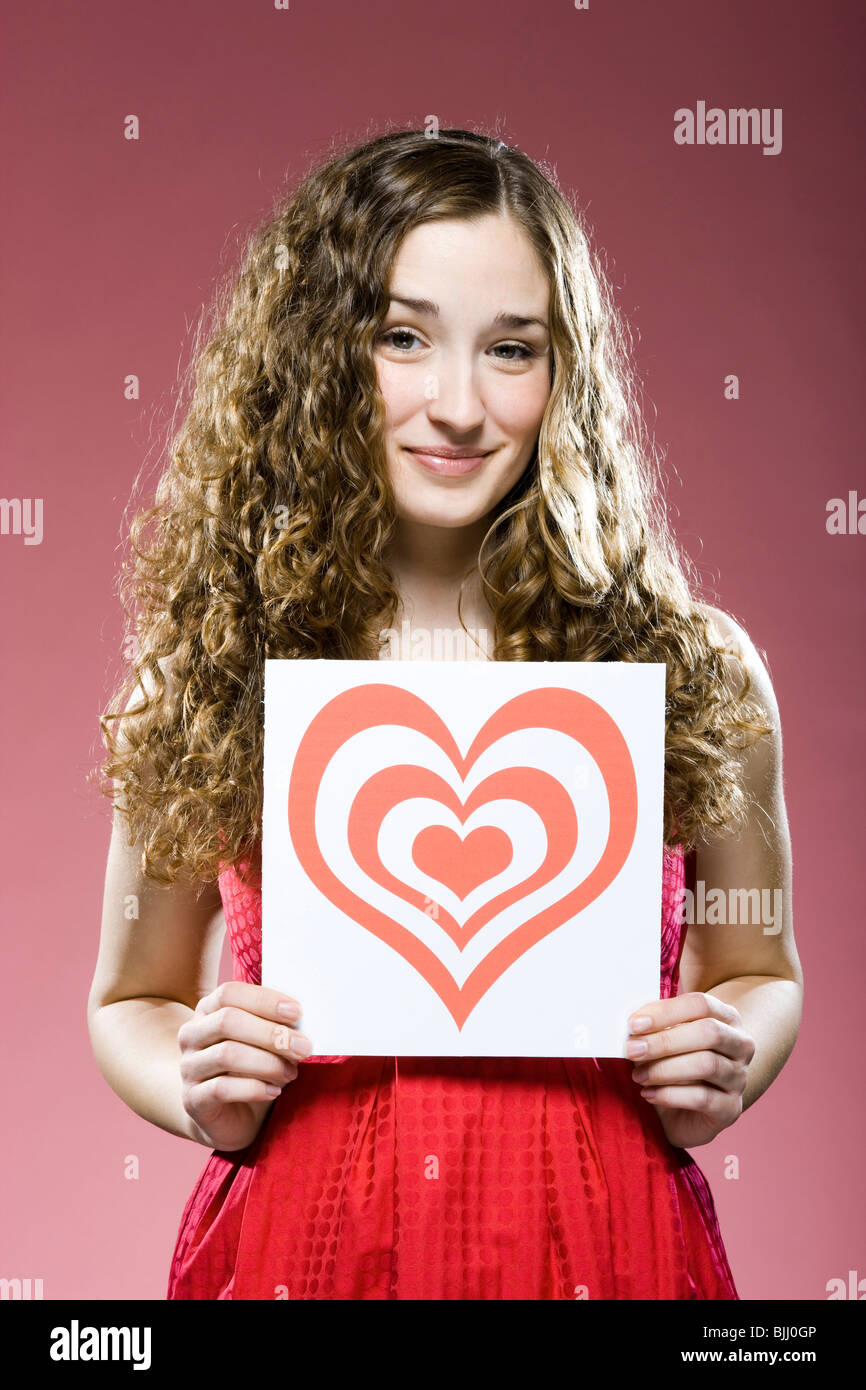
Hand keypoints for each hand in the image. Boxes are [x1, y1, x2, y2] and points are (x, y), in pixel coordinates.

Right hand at [178, 980, 312, 1152]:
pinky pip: (222, 1089)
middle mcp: (191, 1035)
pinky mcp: (192, 1099)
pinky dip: (254, 1089)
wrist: (229, 1115)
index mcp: (208, 1011)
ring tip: (291, 1073)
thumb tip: (302, 1020)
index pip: (229, 994)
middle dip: (271, 1033)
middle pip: (227, 1021)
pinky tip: (274, 1091)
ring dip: (267, 1063)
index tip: (296, 1012)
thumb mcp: (261, 1041)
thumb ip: (274, 1025)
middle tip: (303, 1047)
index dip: (264, 1000)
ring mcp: (188, 1067)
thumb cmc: (251, 1069)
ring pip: (227, 1054)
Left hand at [626, 991, 755, 1148]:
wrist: (688, 1111)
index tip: (634, 1024)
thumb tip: (633, 1024)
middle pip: (709, 1033)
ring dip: (664, 1069)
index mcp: (726, 1018)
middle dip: (665, 1041)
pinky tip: (648, 1094)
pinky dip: (669, 1095)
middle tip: (632, 1050)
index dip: (666, 1012)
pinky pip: (702, 1098)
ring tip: (638, 1075)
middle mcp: (741, 1045)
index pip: (701, 1004)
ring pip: (707, 1065)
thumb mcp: (665, 1039)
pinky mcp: (731, 1109)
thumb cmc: (674, 1064)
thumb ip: (655, 1027)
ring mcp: (739, 1078)